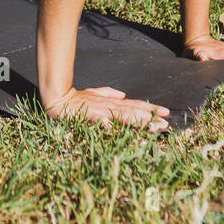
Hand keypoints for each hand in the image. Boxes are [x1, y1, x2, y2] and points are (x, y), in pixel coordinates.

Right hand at [43, 86, 170, 132]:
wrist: (58, 99)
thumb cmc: (77, 99)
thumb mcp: (95, 95)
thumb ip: (109, 94)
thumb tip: (124, 94)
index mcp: (113, 103)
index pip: (136, 105)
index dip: (151, 109)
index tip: (165, 112)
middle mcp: (110, 106)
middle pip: (134, 111)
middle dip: (150, 118)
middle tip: (165, 123)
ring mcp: (101, 111)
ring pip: (123, 116)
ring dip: (138, 121)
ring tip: (152, 127)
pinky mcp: (90, 116)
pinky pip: (101, 121)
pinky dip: (109, 125)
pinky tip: (117, 129)